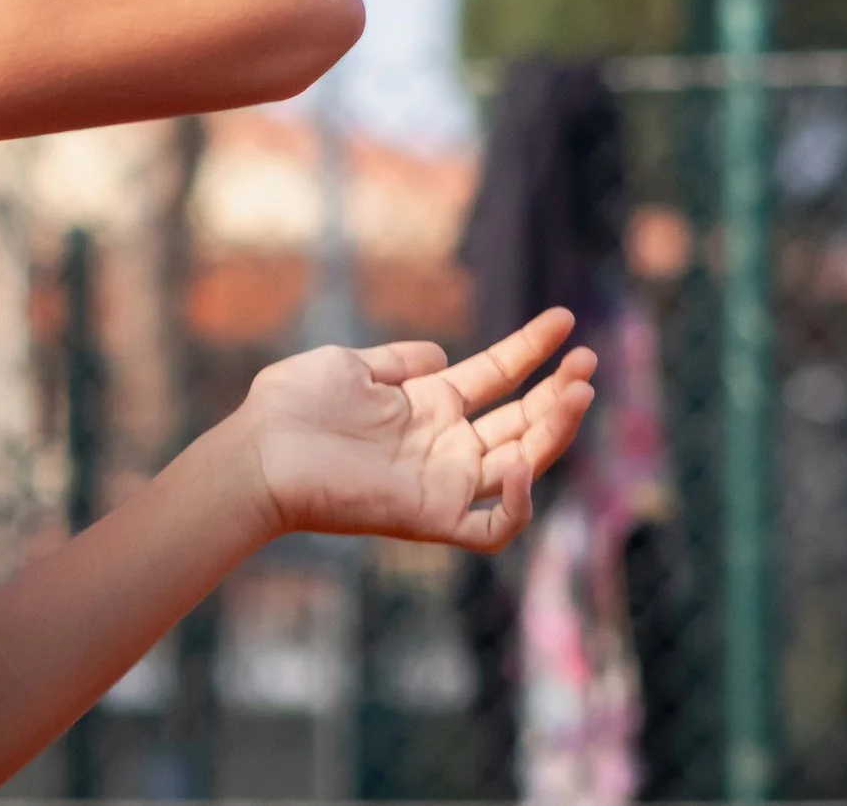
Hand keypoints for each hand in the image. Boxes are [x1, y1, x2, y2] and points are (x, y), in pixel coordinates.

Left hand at [235, 309, 597, 552]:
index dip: (531, 349)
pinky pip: (492, 527)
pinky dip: (518, 504)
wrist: (257, 454)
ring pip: (523, 466)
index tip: (564, 320)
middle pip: (522, 420)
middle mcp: (445, 445)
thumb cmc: (291, 408)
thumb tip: (441, 355)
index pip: (497, 375)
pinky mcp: (430, 518)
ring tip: (578, 392)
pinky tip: (524, 462)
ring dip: (555, 432)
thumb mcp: (351, 365)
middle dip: (559, 392)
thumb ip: (400, 360)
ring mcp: (442, 483)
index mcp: (429, 405)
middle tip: (588, 360)